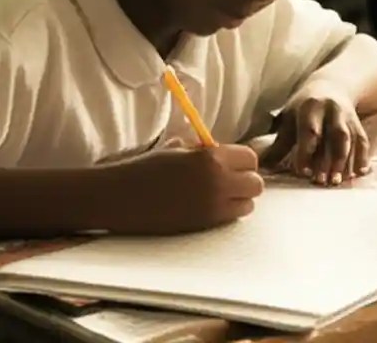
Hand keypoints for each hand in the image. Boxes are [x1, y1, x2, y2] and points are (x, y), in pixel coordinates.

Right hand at [106, 145, 263, 233]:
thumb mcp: (174, 150)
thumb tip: (217, 151)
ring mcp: (213, 207)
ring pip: (248, 204)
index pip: (250, 158)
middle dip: (245, 180)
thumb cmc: (142, 168)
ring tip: (217, 195)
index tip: (230, 162)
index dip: (241, 160)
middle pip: (256, 184)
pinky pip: (231, 218)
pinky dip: (227, 212)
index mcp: (210, 158)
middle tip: (228, 179)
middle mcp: (218, 183)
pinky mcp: (205, 226)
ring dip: (238, 199)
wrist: (120, 197)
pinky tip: (207, 206)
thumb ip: (200, 150)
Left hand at [261, 96, 370, 186]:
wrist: (332, 86)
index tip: (302, 171)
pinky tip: (360, 173)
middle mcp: (331, 110)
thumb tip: (260, 166)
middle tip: (322, 182)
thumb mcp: (289, 119)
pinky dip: (363, 157)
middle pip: (333, 135)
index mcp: (310, 107)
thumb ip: (278, 144)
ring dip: (345, 161)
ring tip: (338, 181)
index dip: (306, 151)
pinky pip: (363, 141)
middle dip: (329, 159)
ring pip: (349, 139)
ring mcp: (347, 117)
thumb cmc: (304, 108)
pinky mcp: (358, 124)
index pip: (309, 131)